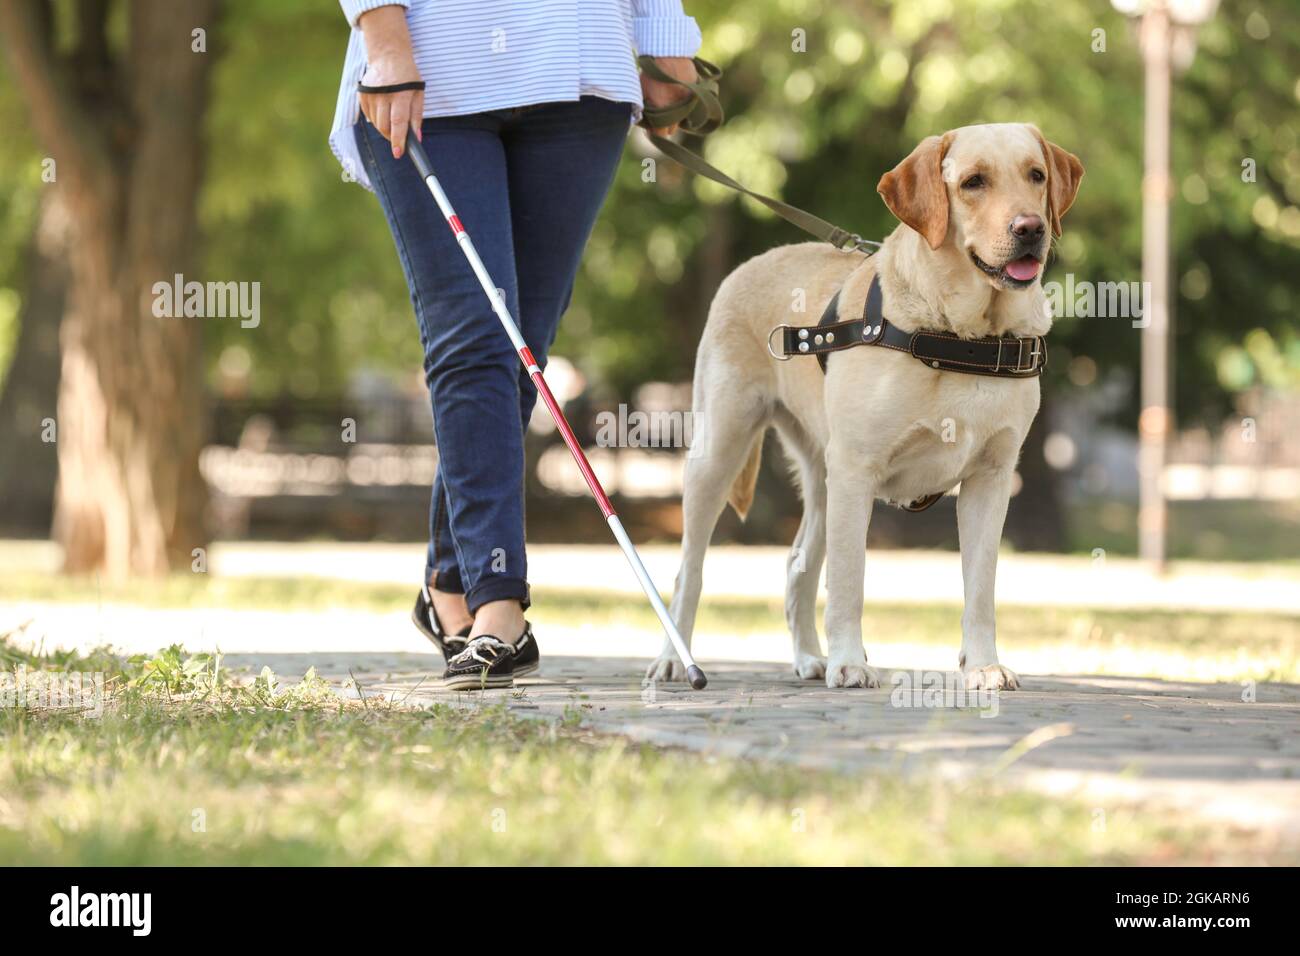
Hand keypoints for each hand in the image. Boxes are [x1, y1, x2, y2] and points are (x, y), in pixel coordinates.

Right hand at [357, 6, 423, 157]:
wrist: (389, 56)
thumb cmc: (407, 77)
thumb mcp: (418, 94)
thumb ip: (417, 116)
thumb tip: (417, 138)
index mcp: (401, 94)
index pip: (398, 122)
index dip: (398, 140)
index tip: (398, 153)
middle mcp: (384, 94)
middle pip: (385, 126)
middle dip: (392, 137)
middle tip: (399, 141)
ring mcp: (371, 94)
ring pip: (376, 123)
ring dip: (385, 130)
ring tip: (393, 123)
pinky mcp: (362, 94)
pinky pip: (369, 116)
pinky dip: (377, 120)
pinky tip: (384, 112)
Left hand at [640, 56, 696, 135]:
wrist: (669, 52)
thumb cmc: (651, 70)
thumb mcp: (641, 89)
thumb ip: (642, 107)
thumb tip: (639, 120)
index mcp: (662, 110)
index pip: (660, 134)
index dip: (654, 131)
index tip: (651, 126)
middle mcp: (677, 110)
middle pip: (672, 128)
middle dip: (665, 124)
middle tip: (659, 112)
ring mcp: (688, 104)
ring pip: (682, 118)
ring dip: (675, 114)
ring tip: (669, 102)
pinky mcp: (695, 95)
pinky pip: (690, 106)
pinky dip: (684, 104)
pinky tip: (677, 94)